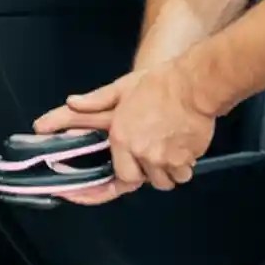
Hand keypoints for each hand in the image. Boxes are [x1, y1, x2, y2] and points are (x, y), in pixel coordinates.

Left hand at [34, 61, 216, 203]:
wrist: (193, 85)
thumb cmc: (159, 84)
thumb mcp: (121, 88)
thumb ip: (96, 100)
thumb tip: (71, 102)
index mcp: (122, 139)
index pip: (121, 176)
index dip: (126, 177)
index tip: (127, 180)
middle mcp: (141, 153)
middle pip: (143, 181)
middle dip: (147, 175)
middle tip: (152, 160)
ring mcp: (164, 158)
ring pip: (165, 180)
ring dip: (166, 173)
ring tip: (169, 156)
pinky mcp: (186, 158)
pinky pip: (184, 173)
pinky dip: (184, 167)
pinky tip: (184, 153)